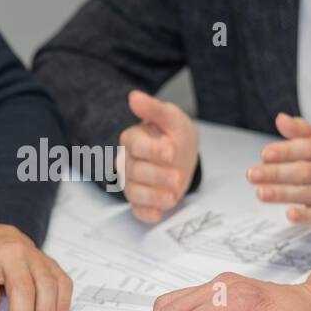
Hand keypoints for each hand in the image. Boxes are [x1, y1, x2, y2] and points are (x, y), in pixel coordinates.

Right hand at [117, 89, 198, 222]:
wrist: (183, 154)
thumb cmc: (174, 134)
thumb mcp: (172, 118)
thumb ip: (154, 109)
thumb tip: (134, 96)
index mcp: (132, 139)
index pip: (136, 146)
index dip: (153, 150)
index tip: (172, 152)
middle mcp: (127, 161)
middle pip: (135, 172)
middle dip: (158, 176)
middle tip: (177, 176)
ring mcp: (132, 182)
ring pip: (135, 193)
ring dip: (154, 197)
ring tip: (173, 196)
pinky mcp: (140, 200)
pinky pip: (138, 211)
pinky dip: (147, 214)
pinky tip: (159, 213)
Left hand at [248, 114, 310, 231]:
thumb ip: (300, 131)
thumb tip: (280, 118)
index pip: (308, 148)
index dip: (287, 151)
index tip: (265, 154)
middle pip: (305, 172)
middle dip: (277, 173)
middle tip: (252, 174)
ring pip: (309, 193)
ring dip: (283, 193)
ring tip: (261, 192)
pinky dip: (305, 215)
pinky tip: (289, 213)